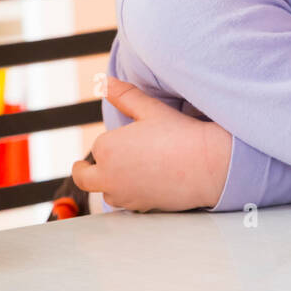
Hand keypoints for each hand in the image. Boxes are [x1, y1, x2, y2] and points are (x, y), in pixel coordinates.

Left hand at [72, 76, 230, 211]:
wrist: (207, 164)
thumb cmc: (180, 135)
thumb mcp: (150, 109)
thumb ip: (124, 96)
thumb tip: (105, 82)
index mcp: (107, 148)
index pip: (99, 146)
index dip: (112, 141)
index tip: (122, 138)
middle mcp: (109, 176)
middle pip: (84, 177)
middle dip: (84, 170)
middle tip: (83, 166)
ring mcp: (124, 195)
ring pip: (106, 193)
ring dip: (108, 184)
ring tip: (121, 175)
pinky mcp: (140, 208)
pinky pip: (126, 204)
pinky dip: (128, 196)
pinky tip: (142, 187)